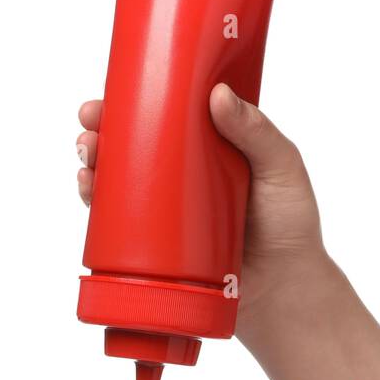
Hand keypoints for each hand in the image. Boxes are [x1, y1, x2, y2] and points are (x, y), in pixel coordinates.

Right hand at [75, 86, 327, 331]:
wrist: (286, 292)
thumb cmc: (291, 227)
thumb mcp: (282, 168)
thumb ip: (257, 132)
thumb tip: (217, 94)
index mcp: (210, 148)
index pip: (167, 114)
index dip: (137, 98)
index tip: (117, 87)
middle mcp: (184, 176)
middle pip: (134, 143)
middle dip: (103, 128)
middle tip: (91, 121)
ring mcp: (168, 212)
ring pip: (119, 180)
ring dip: (94, 162)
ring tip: (88, 154)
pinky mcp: (158, 248)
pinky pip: (118, 223)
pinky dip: (96, 204)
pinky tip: (88, 190)